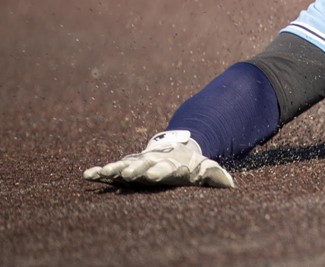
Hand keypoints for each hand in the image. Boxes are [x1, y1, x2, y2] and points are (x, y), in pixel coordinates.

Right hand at [84, 130, 233, 187]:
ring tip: (100, 173)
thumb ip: (216, 175)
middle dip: (136, 169)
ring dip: (114, 169)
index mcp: (173, 164)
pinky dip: (102, 172)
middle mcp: (154, 161)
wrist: (178, 146)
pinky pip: (114, 168)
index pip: (168, 168)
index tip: (153, 174)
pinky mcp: (128, 165)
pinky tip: (88, 175)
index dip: (161, 171)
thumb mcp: (206, 168)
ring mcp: (140, 162)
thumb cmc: (192, 165)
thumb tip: (230, 184)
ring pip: (126, 164)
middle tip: (126, 173)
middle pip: (145, 165)